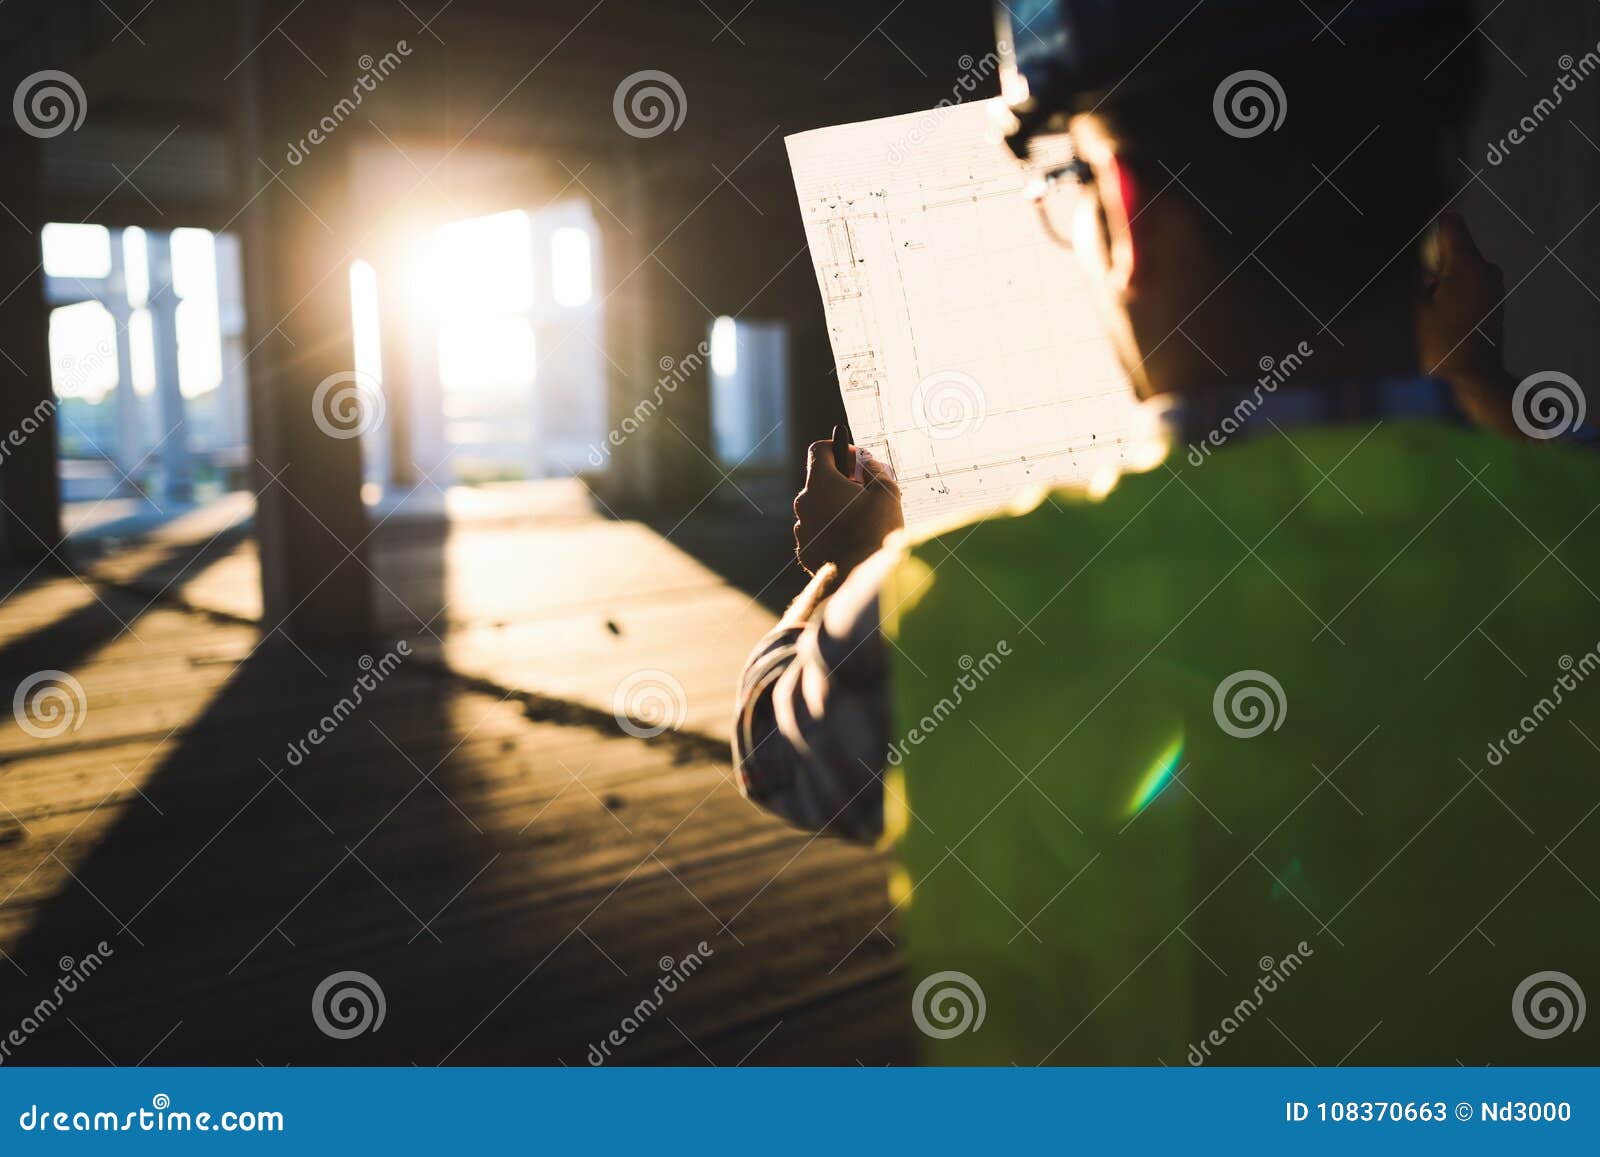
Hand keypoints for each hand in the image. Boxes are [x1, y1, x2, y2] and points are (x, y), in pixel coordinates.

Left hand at [793, 439, 903, 575]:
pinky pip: (817, 532)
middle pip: (820, 481)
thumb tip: (866, 463)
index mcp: (821, 483)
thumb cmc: (876, 532)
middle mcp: (805, 502)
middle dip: (842, 482)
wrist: (860, 579)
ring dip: (836, 508)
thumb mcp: (886, 492)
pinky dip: (831, 531)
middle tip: (865, 493)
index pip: (819, 450)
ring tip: (861, 522)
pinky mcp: (805, 549)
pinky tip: (851, 542)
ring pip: (818, 508)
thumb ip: (875, 470)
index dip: (839, 449)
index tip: (856, 461)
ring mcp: (802, 527)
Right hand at [1418, 212, 1518, 433]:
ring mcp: (1493, 286)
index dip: (1427, 231)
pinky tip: (1442, 320)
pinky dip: (1451, 295)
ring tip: (1429, 313)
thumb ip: (1408, 279)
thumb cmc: (1441, 347)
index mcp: (1466, 266)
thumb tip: (1404, 262)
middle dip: (1430, 265)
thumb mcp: (1413, 311)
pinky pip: (1468, 286)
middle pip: (1452, 250)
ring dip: (1440, 283)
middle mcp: (1486, 270)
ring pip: (1459, 270)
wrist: (1475, 380)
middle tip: (1418, 295)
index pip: (1449, 226)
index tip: (1410, 249)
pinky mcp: (1494, 302)